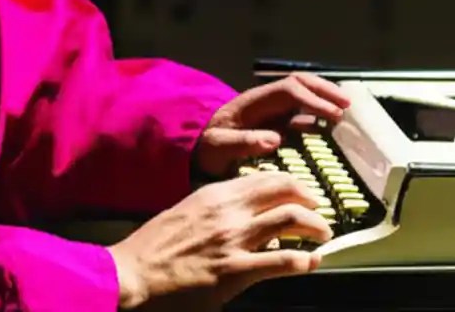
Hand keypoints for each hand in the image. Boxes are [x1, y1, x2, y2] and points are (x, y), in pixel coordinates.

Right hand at [108, 172, 331, 309]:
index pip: (266, 178)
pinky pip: (283, 260)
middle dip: (310, 200)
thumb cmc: (152, 249)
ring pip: (292, 220)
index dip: (292, 184)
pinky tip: (312, 262)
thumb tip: (242, 213)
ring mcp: (234, 240)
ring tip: (323, 235)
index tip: (303, 193)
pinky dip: (305, 260)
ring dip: (316, 227)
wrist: (131, 276)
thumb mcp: (185, 213)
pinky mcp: (236, 271)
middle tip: (319, 211)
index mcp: (215, 194)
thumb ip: (215, 209)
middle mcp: (229, 211)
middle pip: (285, 192)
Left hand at [195, 73, 351, 177]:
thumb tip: (275, 139)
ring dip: (322, 99)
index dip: (314, 100)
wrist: (192, 145)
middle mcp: (264, 101)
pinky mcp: (269, 121)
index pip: (290, 91)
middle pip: (299, 84)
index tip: (334, 114)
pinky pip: (296, 113)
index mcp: (254, 102)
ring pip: (301, 95)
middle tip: (348, 104)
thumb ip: (243, 142)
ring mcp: (268, 110)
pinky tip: (325, 126)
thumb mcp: (217, 147)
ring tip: (344, 111)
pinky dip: (314, 115)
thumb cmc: (205, 146)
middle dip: (325, 90)